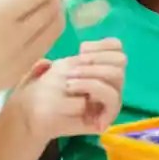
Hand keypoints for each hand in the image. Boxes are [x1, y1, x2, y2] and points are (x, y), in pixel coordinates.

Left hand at [10, 39, 126, 141]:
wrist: (38, 114)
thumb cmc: (50, 88)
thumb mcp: (64, 65)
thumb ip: (79, 56)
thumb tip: (84, 49)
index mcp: (104, 66)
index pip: (117, 47)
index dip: (102, 44)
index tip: (80, 50)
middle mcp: (112, 81)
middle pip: (121, 60)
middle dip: (96, 59)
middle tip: (74, 68)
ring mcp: (113, 98)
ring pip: (118, 75)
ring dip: (92, 74)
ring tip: (69, 82)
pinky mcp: (108, 115)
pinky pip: (113, 98)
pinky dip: (93, 88)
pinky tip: (74, 90)